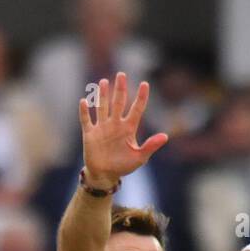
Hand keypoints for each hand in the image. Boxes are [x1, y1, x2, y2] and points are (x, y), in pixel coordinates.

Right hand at [79, 72, 167, 188]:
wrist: (105, 175)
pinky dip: (84, 112)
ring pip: (102, 107)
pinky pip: (86, 120)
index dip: (141, 97)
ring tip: (103, 82)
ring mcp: (102, 127)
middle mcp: (115, 124)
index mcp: (129, 128)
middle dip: (120, 89)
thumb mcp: (139, 158)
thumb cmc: (123, 166)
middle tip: (122, 75)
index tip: (145, 84)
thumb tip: (165, 136)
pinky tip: (84, 102)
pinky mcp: (90, 134)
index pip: (137, 109)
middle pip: (118, 103)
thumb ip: (150, 146)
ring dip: (102, 95)